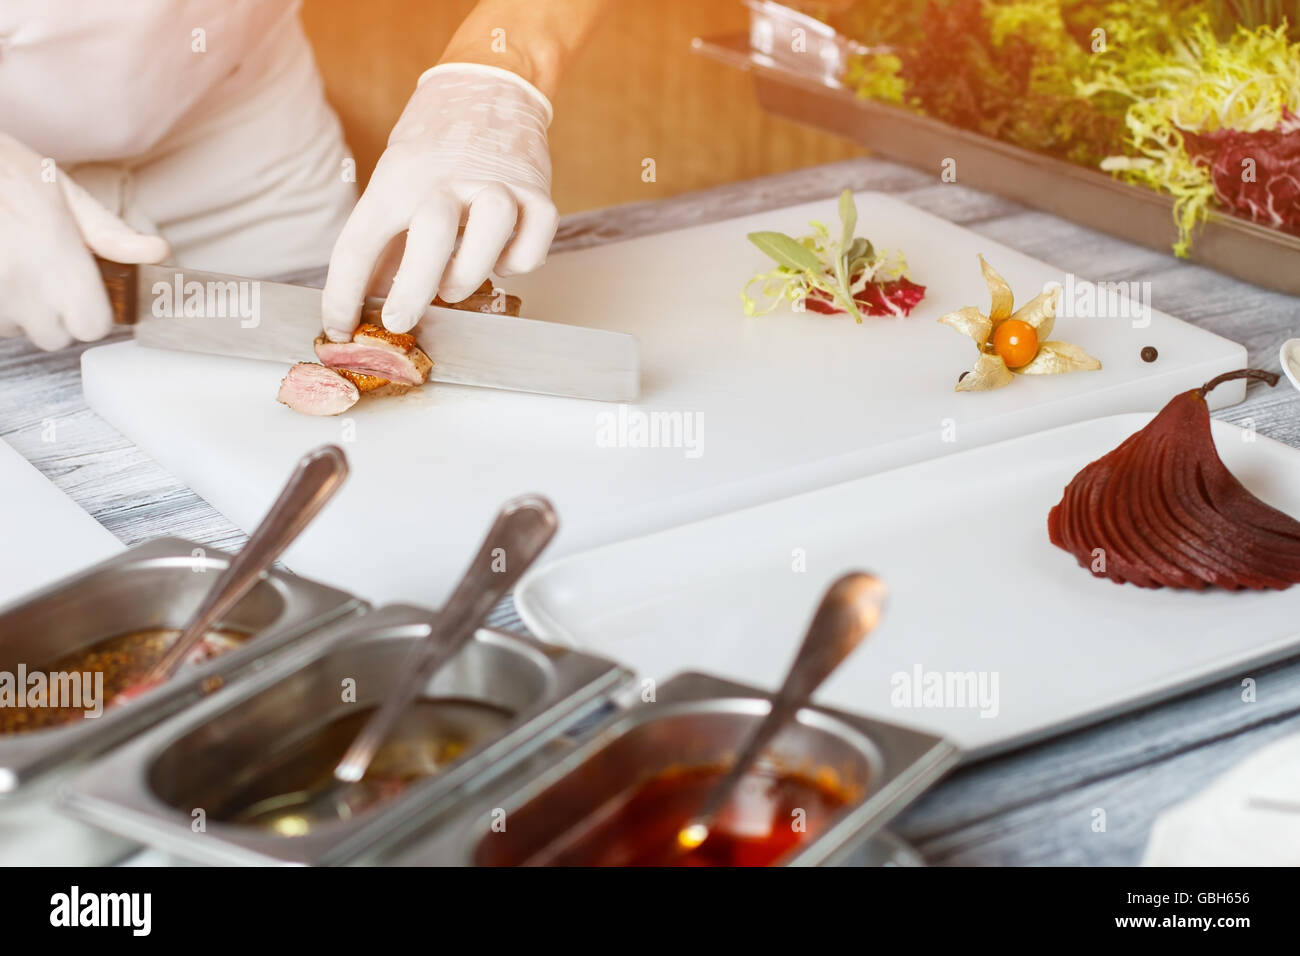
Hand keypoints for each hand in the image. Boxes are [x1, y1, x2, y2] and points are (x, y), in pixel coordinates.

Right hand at [0, 132, 169, 350]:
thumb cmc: (1, 171)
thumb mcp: (60, 190)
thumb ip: (108, 231)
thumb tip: (156, 252)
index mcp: (57, 259)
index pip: (93, 326)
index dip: (91, 311)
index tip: (83, 290)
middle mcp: (21, 286)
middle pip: (56, 337)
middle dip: (55, 314)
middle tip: (42, 274)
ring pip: (18, 330)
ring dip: (18, 309)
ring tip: (10, 264)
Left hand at [321, 64, 557, 340]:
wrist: (486, 84)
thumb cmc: (433, 146)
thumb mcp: (394, 182)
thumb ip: (385, 244)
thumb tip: (363, 305)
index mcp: (397, 179)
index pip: (359, 243)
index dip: (342, 296)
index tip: (338, 329)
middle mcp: (445, 178)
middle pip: (431, 235)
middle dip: (412, 290)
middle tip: (401, 319)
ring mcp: (494, 182)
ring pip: (491, 229)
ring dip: (471, 272)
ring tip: (456, 284)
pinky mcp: (535, 189)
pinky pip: (534, 240)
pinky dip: (519, 261)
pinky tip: (501, 258)